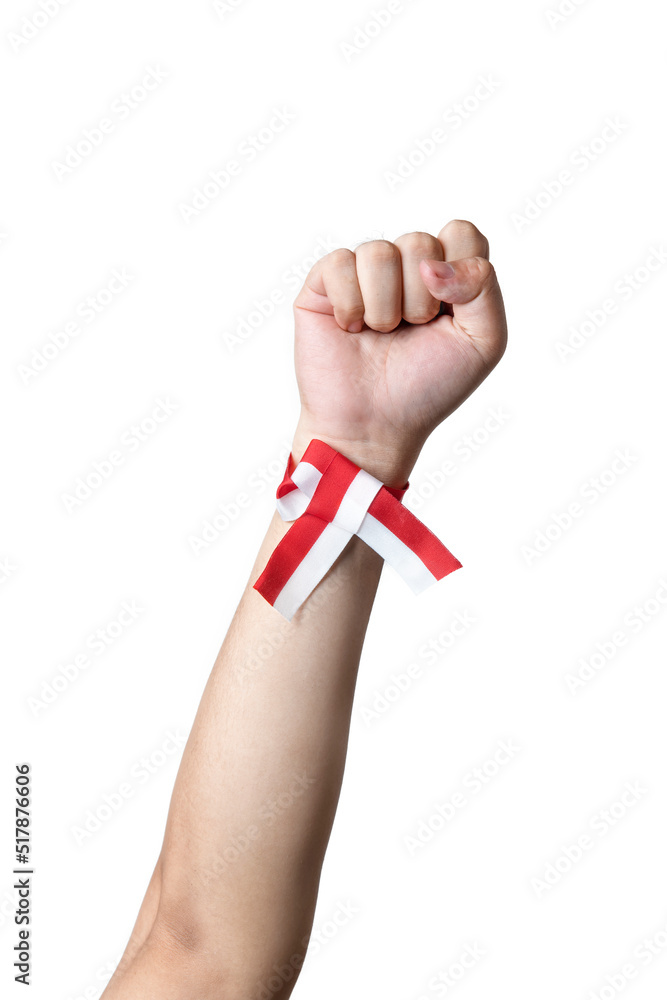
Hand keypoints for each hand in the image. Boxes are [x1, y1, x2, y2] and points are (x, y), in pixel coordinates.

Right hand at [291, 220, 506, 486]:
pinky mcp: (324, 284)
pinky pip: (340, 263)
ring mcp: (363, 274)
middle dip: (419, 300)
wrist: (375, 426)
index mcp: (447, 275)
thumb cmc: (428, 386)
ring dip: (384, 308)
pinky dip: (351, 305)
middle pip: (420, 242)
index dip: (459, 271)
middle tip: (410, 332)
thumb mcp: (484, 341)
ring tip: (380, 335)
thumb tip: (431, 265)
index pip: (461, 233)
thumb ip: (483, 286)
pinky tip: (351, 329)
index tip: (448, 315)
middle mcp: (405, 268)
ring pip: (379, 252)